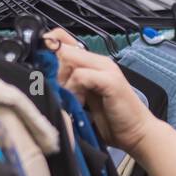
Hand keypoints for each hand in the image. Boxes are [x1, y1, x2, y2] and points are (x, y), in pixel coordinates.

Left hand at [44, 28, 154, 153]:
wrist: (137, 133)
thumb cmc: (112, 120)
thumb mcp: (83, 101)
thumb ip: (68, 88)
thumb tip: (45, 82)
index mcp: (92, 64)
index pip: (63, 41)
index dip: (47, 49)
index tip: (39, 68)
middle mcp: (98, 62)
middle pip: (62, 49)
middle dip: (52, 71)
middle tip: (58, 92)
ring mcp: (106, 69)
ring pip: (69, 60)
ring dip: (62, 81)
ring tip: (69, 100)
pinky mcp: (110, 80)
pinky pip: (81, 75)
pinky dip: (74, 89)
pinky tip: (78, 103)